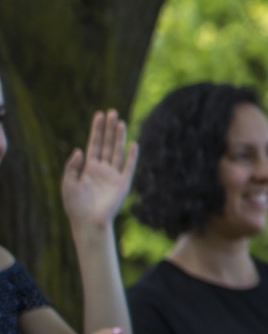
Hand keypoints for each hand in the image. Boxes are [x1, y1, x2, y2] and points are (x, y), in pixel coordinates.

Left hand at [60, 111, 136, 231]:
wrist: (88, 222)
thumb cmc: (75, 205)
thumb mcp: (67, 183)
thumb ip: (72, 166)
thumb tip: (79, 149)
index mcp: (88, 167)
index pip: (94, 144)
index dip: (96, 130)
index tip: (99, 115)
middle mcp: (102, 169)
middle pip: (107, 144)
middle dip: (109, 128)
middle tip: (112, 112)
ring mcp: (113, 175)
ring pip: (117, 151)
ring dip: (119, 137)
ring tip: (121, 122)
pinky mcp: (123, 184)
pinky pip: (129, 167)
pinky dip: (132, 156)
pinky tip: (133, 144)